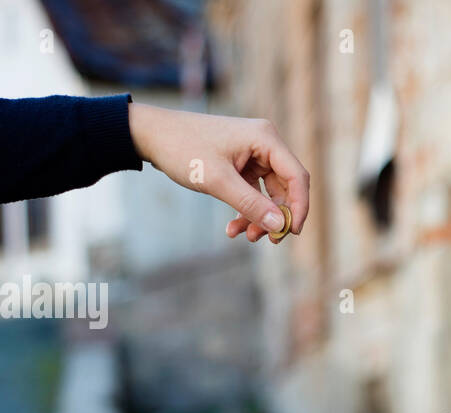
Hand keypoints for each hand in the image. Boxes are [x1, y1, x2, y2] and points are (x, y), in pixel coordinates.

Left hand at [128, 102, 309, 243]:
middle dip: (275, 216)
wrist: (151, 135)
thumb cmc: (183, 149)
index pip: (297, 177)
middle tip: (264, 240)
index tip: (291, 233)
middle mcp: (264, 144)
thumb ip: (251, 204)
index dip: (299, 207)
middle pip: (285, 188)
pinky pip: (253, 193)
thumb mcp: (218, 181)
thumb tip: (280, 226)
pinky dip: (245, 210)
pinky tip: (232, 227)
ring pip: (269, 194)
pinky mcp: (241, 164)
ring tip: (242, 236)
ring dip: (258, 217)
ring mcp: (253, 154)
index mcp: (266, 139)